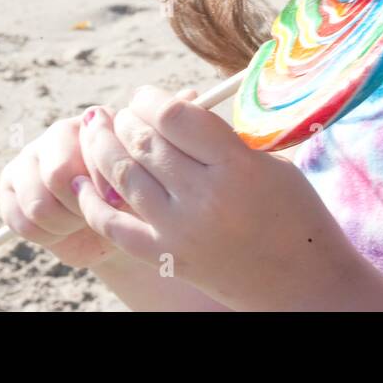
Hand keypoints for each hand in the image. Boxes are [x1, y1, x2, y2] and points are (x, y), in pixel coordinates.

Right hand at [0, 110, 146, 269]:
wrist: (113, 233)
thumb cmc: (132, 209)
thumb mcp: (141, 193)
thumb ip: (128, 180)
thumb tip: (110, 193)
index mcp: (100, 123)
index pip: (91, 150)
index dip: (103, 186)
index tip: (116, 202)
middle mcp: (62, 131)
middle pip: (58, 176)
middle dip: (80, 206)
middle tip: (96, 210)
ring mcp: (31, 153)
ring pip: (38, 204)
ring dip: (63, 224)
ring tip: (80, 218)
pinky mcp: (9, 181)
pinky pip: (20, 221)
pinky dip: (45, 235)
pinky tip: (59, 226)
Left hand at [73, 85, 372, 310]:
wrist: (303, 285)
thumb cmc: (296, 215)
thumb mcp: (269, 164)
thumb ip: (222, 139)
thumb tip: (173, 112)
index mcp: (237, 167)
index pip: (172, 116)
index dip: (150, 98)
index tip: (147, 96)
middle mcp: (204, 198)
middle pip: (143, 142)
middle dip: (126, 119)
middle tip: (123, 113)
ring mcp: (180, 232)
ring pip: (122, 176)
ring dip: (104, 148)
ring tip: (97, 131)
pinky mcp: (166, 258)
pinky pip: (113, 225)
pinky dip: (91, 201)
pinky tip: (79, 182)